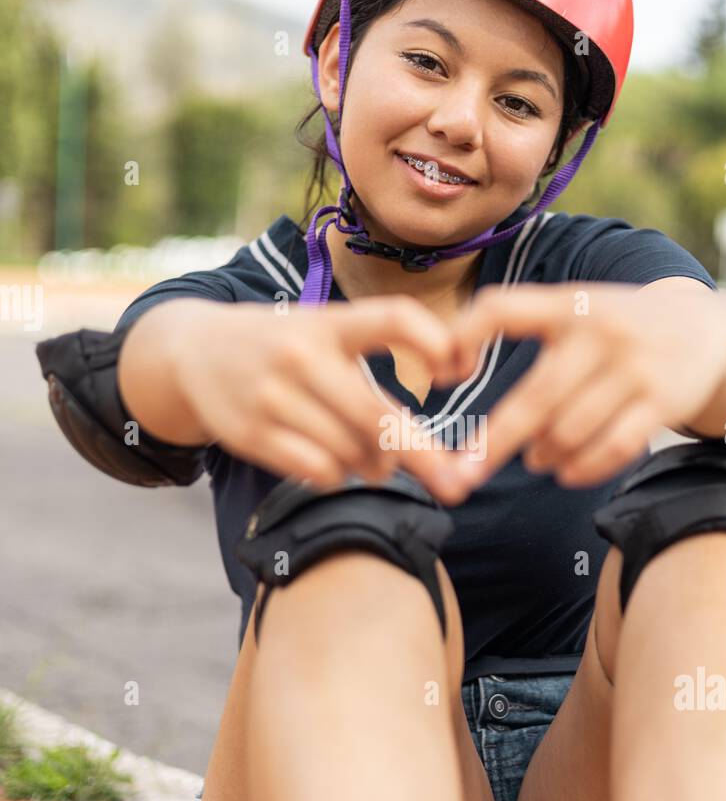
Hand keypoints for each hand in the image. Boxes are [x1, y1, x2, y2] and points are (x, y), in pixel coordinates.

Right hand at [174, 295, 460, 498]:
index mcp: (327, 323)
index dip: (432, 341)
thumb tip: (428, 419)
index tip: (458, 370)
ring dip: (373, 466)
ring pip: (349, 451)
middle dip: (422, 454)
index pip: (392, 318)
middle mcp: (300, 356)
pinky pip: (317, 470)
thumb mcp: (322, 329)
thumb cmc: (280, 347)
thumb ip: (372, 363)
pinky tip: (335, 464)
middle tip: (453, 482)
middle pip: (375, 414)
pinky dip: (338, 475)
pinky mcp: (250, 435)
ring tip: (373, 461)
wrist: (192, 352)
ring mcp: (272, 397)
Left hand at [434, 281, 725, 493]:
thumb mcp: (575, 306)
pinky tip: (567, 473)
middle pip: (534, 399)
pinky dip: (582, 469)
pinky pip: (612, 449)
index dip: (464, 337)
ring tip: (537, 459)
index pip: (499, 308)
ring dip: (544, 455)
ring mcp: (635, 367)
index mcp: (567, 304)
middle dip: (493, 443)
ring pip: (569, 432)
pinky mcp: (663, 401)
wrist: (706, 327)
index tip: (445, 375)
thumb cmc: (617, 326)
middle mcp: (600, 331)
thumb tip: (451, 371)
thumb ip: (523, 323)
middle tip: (461, 475)